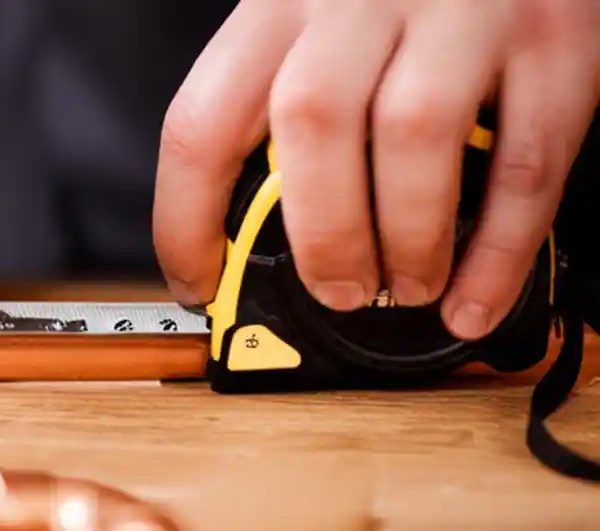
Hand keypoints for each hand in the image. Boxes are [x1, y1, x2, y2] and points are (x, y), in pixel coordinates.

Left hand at [154, 0, 599, 339]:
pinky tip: (475, 294)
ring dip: (408, 240)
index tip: (198, 284)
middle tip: (336, 292)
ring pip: (414, 136)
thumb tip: (247, 236)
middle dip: (321, 236)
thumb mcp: (315, 19)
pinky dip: (499, 247)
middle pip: (312, 122)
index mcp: (281, 3)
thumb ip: (281, 101)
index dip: (185, 223)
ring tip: (409, 286)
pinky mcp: (552, 31)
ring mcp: (462, 9)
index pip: (200, 120)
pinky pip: (524, 157)